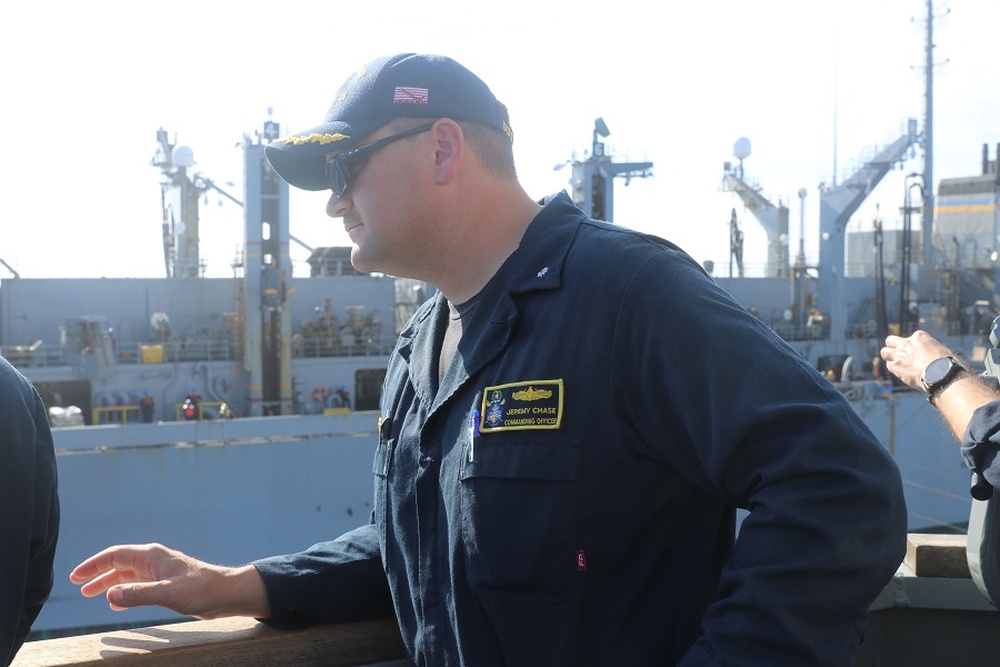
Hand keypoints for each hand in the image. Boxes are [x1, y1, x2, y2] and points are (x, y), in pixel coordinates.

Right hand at [69, 543, 269, 618]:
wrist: (227, 593)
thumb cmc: (203, 590)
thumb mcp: (168, 594)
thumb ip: (139, 594)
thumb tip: (110, 595)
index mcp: (152, 556)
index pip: (115, 555)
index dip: (94, 565)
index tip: (76, 577)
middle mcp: (154, 561)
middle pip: (118, 564)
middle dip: (97, 574)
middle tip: (78, 586)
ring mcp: (160, 572)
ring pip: (127, 575)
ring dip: (109, 583)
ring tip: (90, 594)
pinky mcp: (166, 584)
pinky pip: (138, 585)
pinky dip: (124, 592)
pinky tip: (116, 602)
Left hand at [881, 330, 954, 391]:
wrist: (941, 374)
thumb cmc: (946, 364)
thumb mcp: (940, 351)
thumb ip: (930, 350)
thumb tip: (931, 356)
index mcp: (919, 337)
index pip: (911, 338)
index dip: (914, 346)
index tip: (919, 354)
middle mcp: (907, 343)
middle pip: (890, 340)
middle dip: (893, 346)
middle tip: (899, 354)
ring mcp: (899, 354)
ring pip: (884, 352)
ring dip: (889, 357)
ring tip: (897, 364)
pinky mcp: (896, 366)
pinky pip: (889, 365)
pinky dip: (894, 369)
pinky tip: (902, 372)